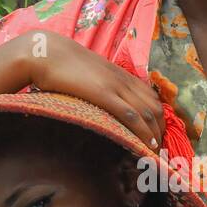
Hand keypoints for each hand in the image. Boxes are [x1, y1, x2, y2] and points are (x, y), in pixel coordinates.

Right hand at [27, 32, 164, 150]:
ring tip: (154, 154)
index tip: (155, 137)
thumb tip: (103, 104)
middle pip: (155, 108)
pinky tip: (147, 144)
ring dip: (155, 136)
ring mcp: (115, 87)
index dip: (158, 120)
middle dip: (160, 131)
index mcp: (122, 76)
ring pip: (148, 113)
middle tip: (156, 150)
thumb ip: (101, 87)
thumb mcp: (90, 76)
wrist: (46, 53)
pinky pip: (131, 115)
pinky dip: (143, 132)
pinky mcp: (104, 94)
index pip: (152, 99)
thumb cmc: (62, 66)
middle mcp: (124, 81)